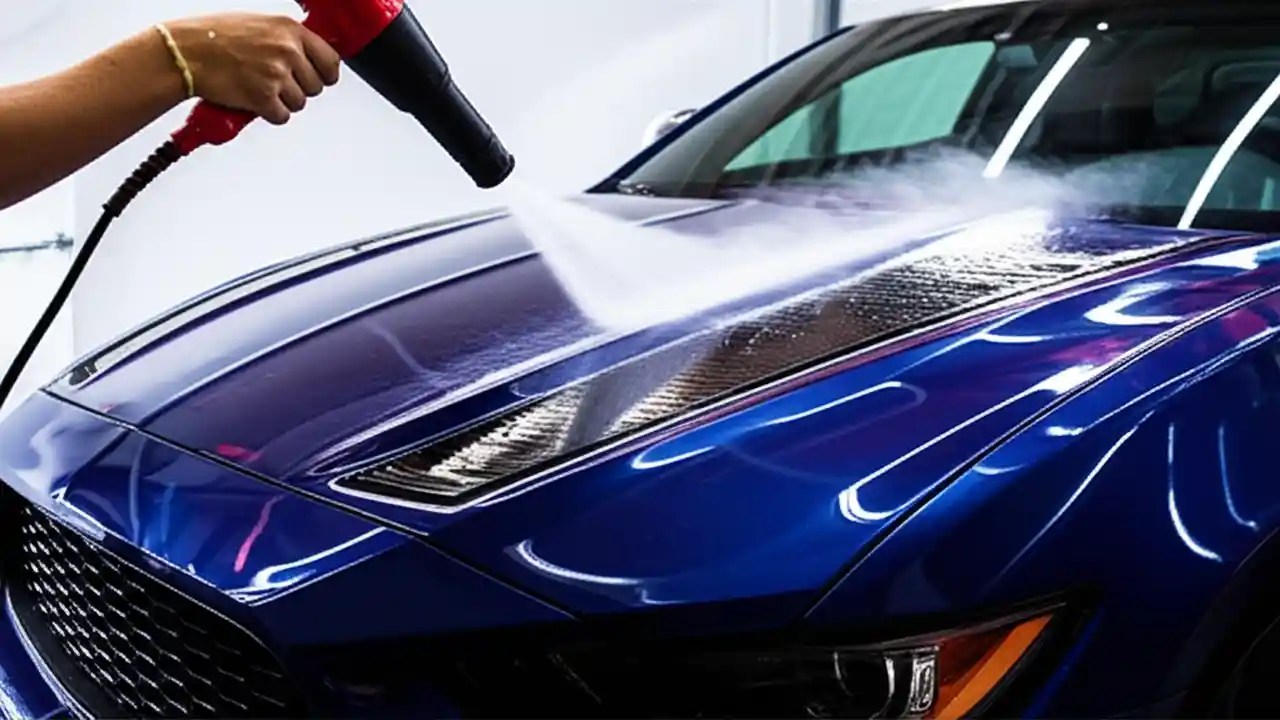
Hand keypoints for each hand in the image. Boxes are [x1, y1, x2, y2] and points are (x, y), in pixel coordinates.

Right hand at [165, 13, 340, 124]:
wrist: (184, 52)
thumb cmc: (213, 36)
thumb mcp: (259, 23)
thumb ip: (285, 38)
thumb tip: (307, 54)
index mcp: (290, 30)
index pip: (331, 61)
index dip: (325, 74)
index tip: (320, 78)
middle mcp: (288, 51)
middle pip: (316, 87)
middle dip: (299, 89)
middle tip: (276, 84)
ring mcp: (277, 75)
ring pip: (299, 103)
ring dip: (282, 102)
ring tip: (259, 88)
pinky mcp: (264, 98)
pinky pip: (282, 116)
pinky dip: (269, 114)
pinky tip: (253, 101)